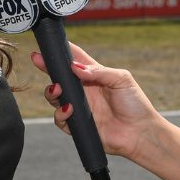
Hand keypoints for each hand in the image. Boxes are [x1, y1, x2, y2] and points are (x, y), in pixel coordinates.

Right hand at [32, 42, 160, 159]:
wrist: (140, 132)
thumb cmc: (135, 104)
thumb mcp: (121, 79)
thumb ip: (98, 71)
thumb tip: (75, 68)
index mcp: (94, 76)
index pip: (74, 60)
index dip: (60, 53)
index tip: (47, 47)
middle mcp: (84, 91)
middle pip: (59, 77)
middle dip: (47, 68)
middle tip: (39, 61)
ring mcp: (80, 108)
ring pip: (55, 97)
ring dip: (51, 92)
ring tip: (57, 89)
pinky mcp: (78, 126)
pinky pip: (60, 119)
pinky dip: (60, 114)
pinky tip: (69, 109)